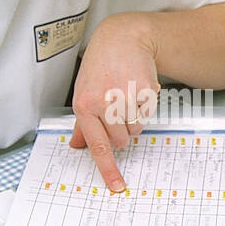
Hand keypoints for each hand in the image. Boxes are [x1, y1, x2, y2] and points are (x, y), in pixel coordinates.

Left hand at [70, 13, 159, 191]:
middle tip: (116, 111)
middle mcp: (104, 103)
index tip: (117, 186)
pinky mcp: (145, 92)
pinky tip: (135, 89)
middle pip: (120, 142)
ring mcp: (126, 97)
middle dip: (120, 132)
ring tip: (125, 97)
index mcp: (84, 106)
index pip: (98, 146)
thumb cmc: (100, 67)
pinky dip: (144, 108)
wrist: (122, 39)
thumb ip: (82, 123)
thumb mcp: (83, 91)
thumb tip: (77, 146)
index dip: (109, 169)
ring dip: (132, 120)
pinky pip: (147, 116)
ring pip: (135, 131)